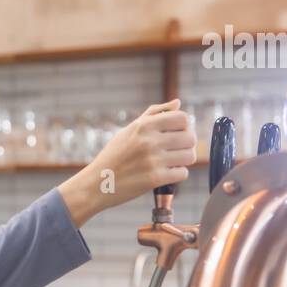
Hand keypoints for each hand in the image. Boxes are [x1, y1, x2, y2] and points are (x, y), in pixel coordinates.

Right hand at [58, 100, 196, 226]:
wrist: (96, 184)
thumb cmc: (113, 156)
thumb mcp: (129, 130)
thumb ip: (154, 114)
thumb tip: (177, 103)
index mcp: (143, 126)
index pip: (182, 118)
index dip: (184, 126)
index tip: (178, 134)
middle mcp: (149, 141)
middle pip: (190, 138)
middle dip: (187, 145)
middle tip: (176, 150)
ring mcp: (153, 160)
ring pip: (189, 156)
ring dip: (184, 160)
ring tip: (171, 162)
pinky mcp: (155, 179)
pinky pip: (182, 173)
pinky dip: (177, 175)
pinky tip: (165, 174)